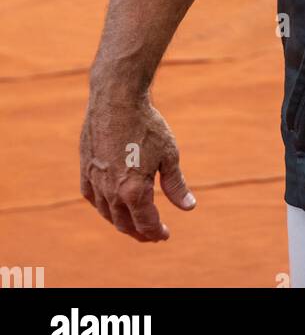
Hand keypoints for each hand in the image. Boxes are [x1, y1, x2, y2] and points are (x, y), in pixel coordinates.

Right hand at [80, 89, 195, 242]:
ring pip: (107, 214)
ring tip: (133, 223)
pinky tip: (111, 205)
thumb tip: (189, 207)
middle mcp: (111, 192)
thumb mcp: (169, 155)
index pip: (146, 224)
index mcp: (134, 191)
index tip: (165, 235)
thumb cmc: (146, 125)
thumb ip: (176, 185)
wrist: (116, 99)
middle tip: (151, 234)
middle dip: (139, 232)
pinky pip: (93, 198)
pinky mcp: (85, 169)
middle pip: (125, 224)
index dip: (156, 232)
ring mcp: (95, 182)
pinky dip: (103, 207)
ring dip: (121, 222)